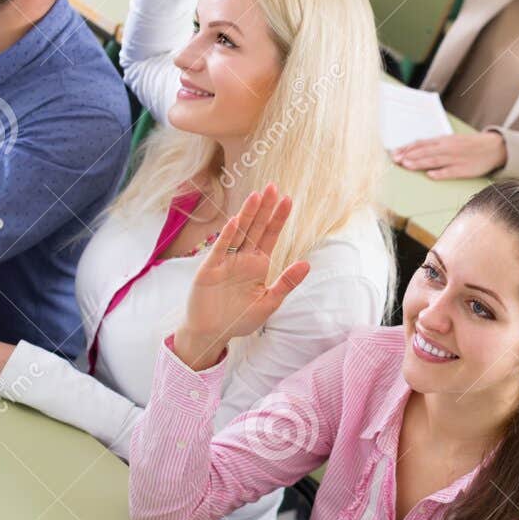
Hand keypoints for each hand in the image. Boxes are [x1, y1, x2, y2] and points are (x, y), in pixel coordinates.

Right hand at [174, 184, 310, 369]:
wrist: (211, 333)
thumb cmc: (239, 319)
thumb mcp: (268, 302)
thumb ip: (286, 282)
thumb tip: (307, 263)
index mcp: (258, 264)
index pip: (271, 235)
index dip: (279, 218)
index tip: (288, 200)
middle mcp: (243, 258)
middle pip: (256, 228)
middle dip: (265, 208)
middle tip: (273, 186)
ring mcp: (226, 261)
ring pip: (239, 232)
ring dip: (247, 215)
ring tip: (257, 196)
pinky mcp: (210, 268)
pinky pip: (221, 249)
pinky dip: (228, 235)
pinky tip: (236, 220)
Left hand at [391, 132, 505, 178]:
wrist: (493, 148)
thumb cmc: (470, 145)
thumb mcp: (453, 140)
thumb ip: (436, 145)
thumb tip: (418, 149)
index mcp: (445, 140)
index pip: (422, 143)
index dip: (407, 148)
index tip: (396, 153)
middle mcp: (448, 148)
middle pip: (425, 151)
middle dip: (409, 156)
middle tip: (397, 160)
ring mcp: (456, 159)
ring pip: (434, 161)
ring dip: (420, 163)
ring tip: (407, 165)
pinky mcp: (464, 169)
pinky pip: (450, 172)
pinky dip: (440, 173)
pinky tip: (430, 175)